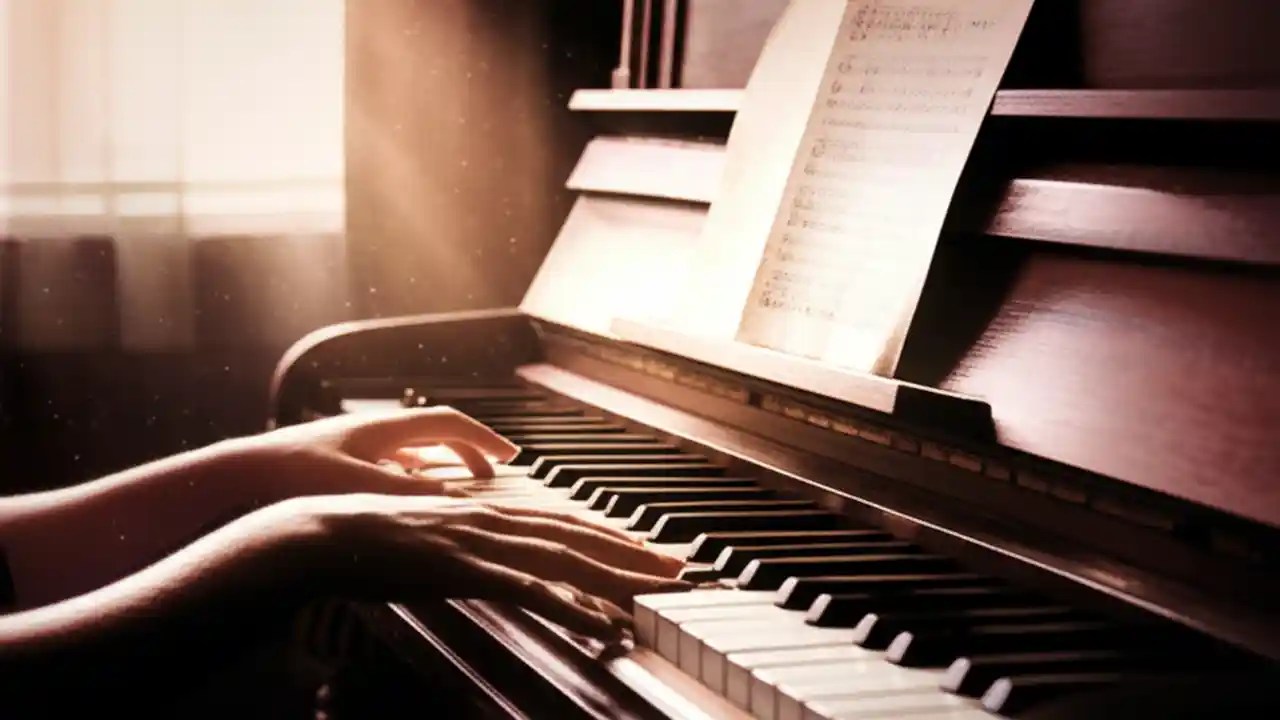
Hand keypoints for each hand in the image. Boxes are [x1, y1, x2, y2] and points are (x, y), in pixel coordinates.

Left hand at [217, 407, 520, 500]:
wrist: (240, 474)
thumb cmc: (292, 477)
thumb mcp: (356, 488)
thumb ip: (405, 495)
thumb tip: (453, 501)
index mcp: (384, 428)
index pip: (449, 423)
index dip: (483, 439)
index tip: (510, 456)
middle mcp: (374, 431)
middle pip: (436, 431)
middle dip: (470, 448)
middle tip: (494, 470)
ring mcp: (357, 444)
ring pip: (414, 447)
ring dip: (444, 461)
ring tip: (462, 482)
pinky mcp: (340, 461)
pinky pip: (391, 462)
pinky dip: (414, 473)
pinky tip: (412, 493)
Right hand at [279, 493, 690, 641]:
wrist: (319, 534)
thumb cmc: (369, 543)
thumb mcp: (429, 546)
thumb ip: (466, 553)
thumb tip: (491, 569)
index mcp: (485, 514)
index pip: (562, 524)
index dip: (609, 537)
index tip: (645, 552)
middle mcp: (492, 520)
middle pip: (578, 537)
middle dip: (632, 554)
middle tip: (678, 571)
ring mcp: (480, 542)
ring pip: (564, 558)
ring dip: (617, 575)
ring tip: (658, 592)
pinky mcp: (462, 568)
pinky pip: (526, 590)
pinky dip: (568, 605)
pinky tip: (598, 622)